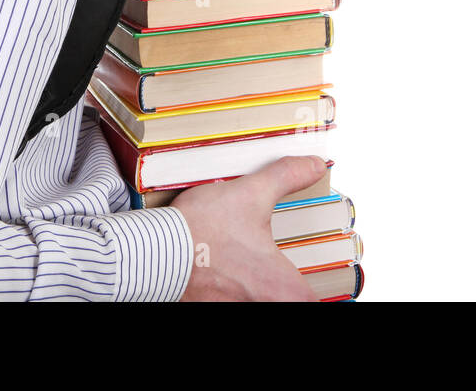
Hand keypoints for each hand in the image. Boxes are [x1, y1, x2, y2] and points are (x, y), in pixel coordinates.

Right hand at [172, 155, 326, 301]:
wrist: (154, 250)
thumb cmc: (203, 229)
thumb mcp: (250, 194)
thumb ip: (286, 178)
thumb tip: (313, 165)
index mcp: (284, 288)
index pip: (316, 302)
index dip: (321, 289)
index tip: (318, 276)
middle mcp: (262, 306)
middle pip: (290, 302)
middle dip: (287, 288)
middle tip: (283, 272)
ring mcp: (232, 310)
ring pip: (257, 303)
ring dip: (257, 290)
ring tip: (248, 269)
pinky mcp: (206, 308)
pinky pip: (229, 303)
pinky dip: (230, 292)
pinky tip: (221, 273)